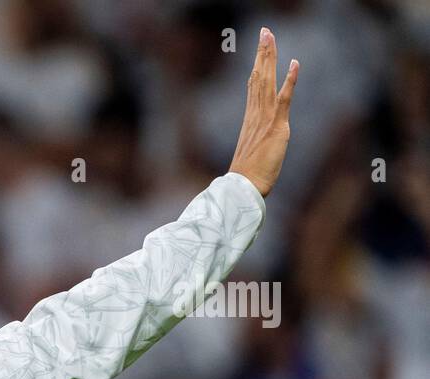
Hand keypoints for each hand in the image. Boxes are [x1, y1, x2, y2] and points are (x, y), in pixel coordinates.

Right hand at [228, 27, 298, 196]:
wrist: (243, 187)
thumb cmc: (247, 176)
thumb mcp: (254, 152)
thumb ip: (258, 141)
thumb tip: (260, 141)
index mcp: (251, 119)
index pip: (254, 86)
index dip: (257, 65)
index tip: (260, 48)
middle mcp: (256, 114)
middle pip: (258, 77)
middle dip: (262, 54)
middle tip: (265, 32)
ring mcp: (265, 119)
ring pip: (267, 81)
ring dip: (270, 58)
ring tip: (271, 38)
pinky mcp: (276, 126)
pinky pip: (284, 99)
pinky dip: (289, 80)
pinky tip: (294, 63)